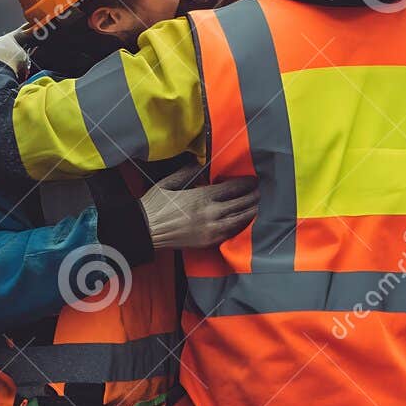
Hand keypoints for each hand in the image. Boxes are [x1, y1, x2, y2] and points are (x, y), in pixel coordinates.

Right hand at [140, 164, 258, 249]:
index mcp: (202, 196)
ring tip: (258, 206)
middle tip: (260, 192)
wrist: (145, 231)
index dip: (245, 184)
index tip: (254, 180)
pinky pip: (230, 233)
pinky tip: (244, 222)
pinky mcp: (207, 242)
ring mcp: (210, 229)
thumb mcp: (168, 183)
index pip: (232, 188)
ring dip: (250, 212)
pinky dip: (240, 226)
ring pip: (239, 220)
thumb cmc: (155, 205)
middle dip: (252, 197)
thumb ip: (187, 172)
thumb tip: (199, 164)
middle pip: (240, 204)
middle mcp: (210, 213)